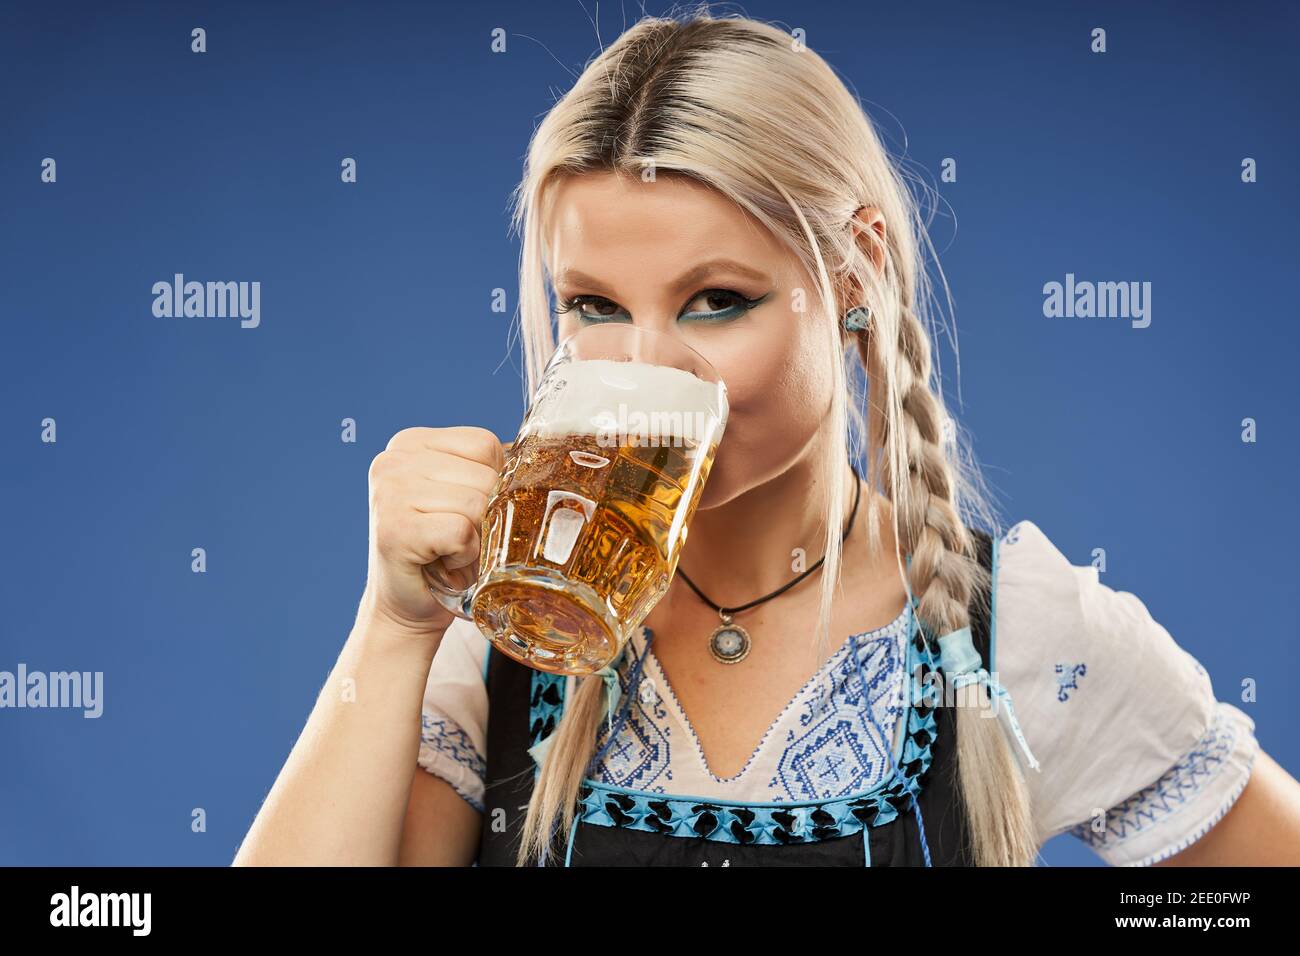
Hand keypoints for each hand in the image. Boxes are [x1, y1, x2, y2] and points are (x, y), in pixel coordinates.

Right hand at [361, 426, 504, 638]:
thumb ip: (486, 471)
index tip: (465, 511)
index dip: (493, 484)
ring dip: (475, 538)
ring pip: (477, 504)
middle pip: (484, 475)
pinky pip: (461, 532)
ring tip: (449, 550)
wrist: (405, 607)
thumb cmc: (442, 552)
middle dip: (486, 516)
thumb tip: (541, 460)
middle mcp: (393, 461)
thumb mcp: (462, 496)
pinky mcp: (395, 528)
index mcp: (411, 442)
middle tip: (459, 539)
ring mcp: (390, 492)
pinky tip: (442, 561)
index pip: (484, 444)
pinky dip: (464, 555)